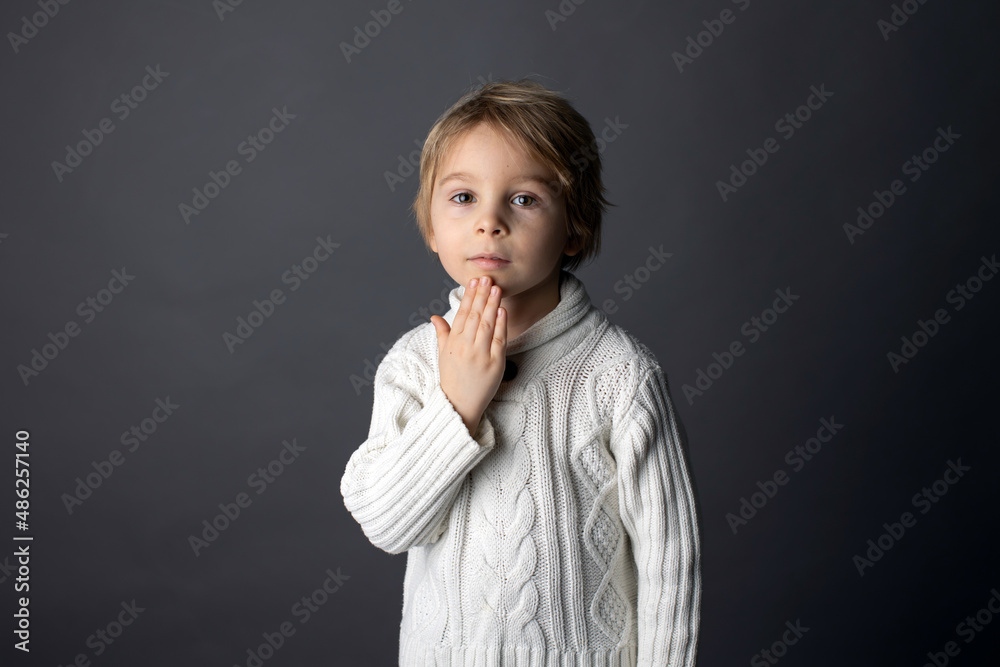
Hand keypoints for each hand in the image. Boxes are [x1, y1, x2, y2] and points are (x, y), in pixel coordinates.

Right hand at [430, 276, 506, 435]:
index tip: (473, 282)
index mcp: (453, 343)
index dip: (468, 296)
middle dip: (481, 295)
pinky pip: (499, 340)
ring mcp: (481, 355)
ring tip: (496, 288)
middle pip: (475, 315)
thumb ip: (442, 334)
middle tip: (487, 278)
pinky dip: (501, 324)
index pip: (462, 314)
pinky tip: (502, 310)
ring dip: (492, 304)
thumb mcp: (443, 355)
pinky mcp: (495, 364)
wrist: (459, 405)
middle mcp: (466, 347)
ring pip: (487, 324)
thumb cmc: (452, 380)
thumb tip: (435, 317)